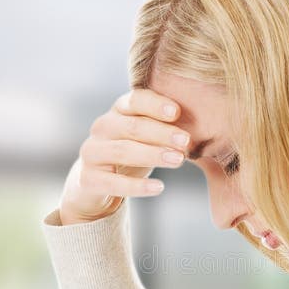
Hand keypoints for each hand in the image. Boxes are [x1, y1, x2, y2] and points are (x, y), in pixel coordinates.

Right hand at [58, 88, 189, 224]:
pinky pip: (113, 182)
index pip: (134, 100)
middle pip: (132, 126)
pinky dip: (137, 186)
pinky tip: (159, 187)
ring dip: (153, 155)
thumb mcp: (145, 136)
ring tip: (178, 161)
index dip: (155, 105)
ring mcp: (92, 152)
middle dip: (161, 133)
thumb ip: (163, 127)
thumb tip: (199, 126)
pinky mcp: (88, 179)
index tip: (177, 112)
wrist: (94, 182)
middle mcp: (102, 128)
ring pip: (123, 151)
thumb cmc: (130, 153)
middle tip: (186, 141)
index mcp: (117, 112)